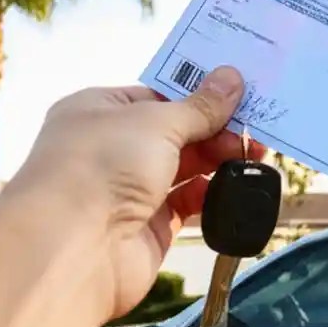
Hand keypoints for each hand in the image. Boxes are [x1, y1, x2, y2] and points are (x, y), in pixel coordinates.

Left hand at [3, 65, 266, 321]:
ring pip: (183, 169)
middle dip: (215, 130)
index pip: (156, 96)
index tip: (240, 95)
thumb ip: (200, 107)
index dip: (197, 95)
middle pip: (174, 133)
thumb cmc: (102, 166)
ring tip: (254, 157)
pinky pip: (186, 205)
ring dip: (217, 162)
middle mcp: (111, 149)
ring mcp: (129, 190)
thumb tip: (232, 78)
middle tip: (254, 132)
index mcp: (99, 110)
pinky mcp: (148, 227)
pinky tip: (235, 189)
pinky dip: (210, 196)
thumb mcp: (157, 122)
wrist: (73, 248)